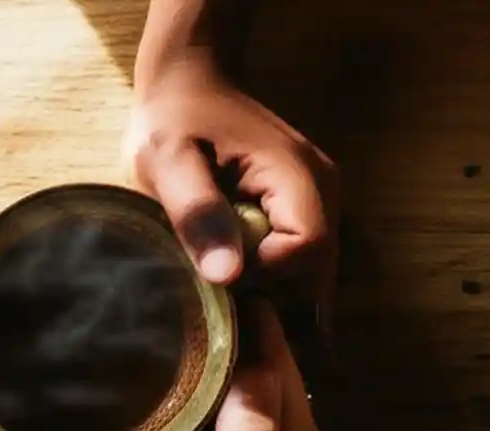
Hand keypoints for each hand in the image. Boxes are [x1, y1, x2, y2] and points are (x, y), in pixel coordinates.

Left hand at [126, 48, 337, 288]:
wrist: (189, 83)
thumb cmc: (174, 118)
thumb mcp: (167, 161)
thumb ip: (197, 213)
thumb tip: (227, 276)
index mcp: (295, 174)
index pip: (306, 248)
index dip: (264, 271)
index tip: (217, 264)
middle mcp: (322, 189)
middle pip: (317, 268)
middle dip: (269, 288)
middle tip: (215, 271)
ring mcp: (319, 199)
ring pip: (312, 270)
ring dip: (271, 285)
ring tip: (221, 266)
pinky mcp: (304, 207)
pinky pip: (301, 258)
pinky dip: (272, 274)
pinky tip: (235, 263)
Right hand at [171, 303, 345, 430]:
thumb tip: (254, 371)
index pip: (284, 373)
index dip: (257, 326)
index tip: (229, 273)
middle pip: (283, 381)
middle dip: (250, 336)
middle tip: (204, 291)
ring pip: (274, 401)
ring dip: (245, 365)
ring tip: (202, 327)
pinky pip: (265, 425)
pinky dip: (241, 396)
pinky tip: (211, 388)